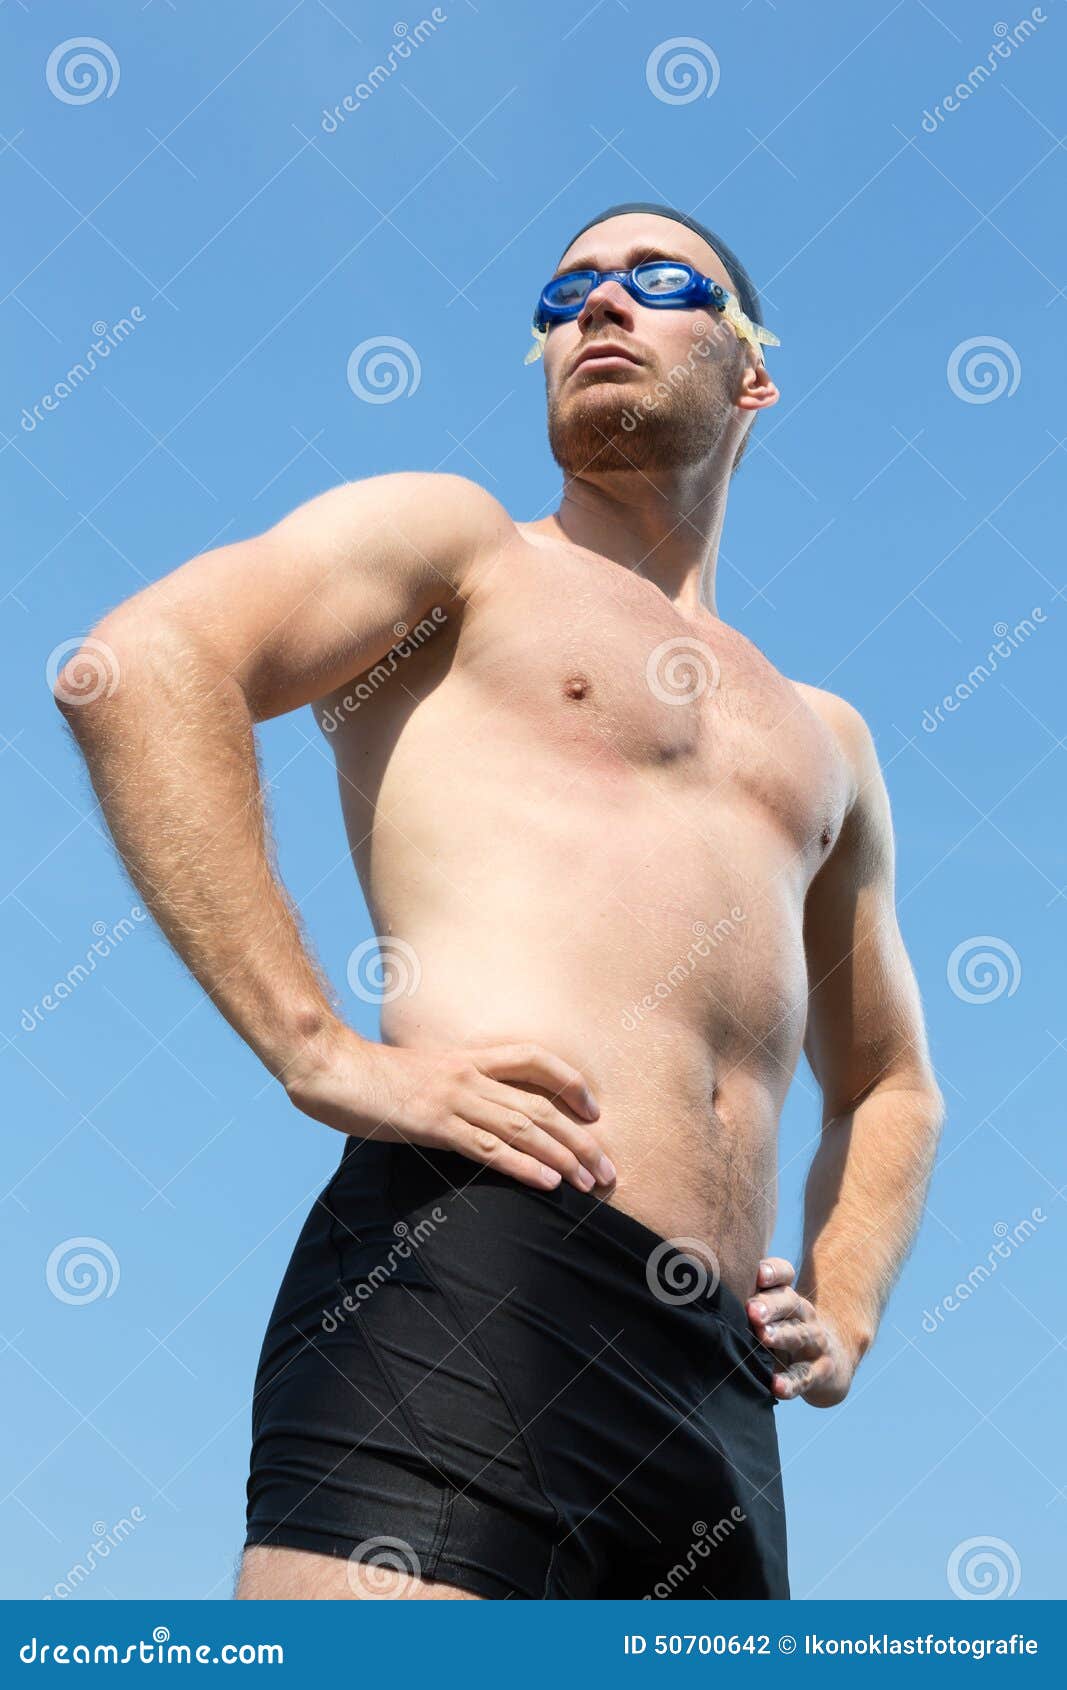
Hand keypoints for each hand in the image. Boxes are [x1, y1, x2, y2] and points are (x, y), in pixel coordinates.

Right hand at [285, 1027, 615, 1195]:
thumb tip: (474, 1113)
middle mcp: (469, 1073)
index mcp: (467, 1057)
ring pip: (524, 1127)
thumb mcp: (420, 1073)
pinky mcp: (434, 1123)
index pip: (535, 1060)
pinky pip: (489, 1147)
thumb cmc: (368, 1076)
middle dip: (581, 1138)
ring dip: (564, 1157)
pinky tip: (549, 1182)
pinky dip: (525, 1166)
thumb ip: (451, 1087)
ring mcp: (453, 1097)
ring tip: (591, 1181)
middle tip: (608, 1168)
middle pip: (541, 1104)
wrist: (328, 1065)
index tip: (595, 1111)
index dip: (571, 1083)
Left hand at [745, 1257, 856, 1406]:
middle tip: (751, 1310)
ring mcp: (815, 1342)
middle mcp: (803, 1314)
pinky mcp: (820, 1371)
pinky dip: (790, 1382)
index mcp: (787, 1296)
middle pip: (789, 1302)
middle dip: (769, 1305)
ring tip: (764, 1337)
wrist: (831, 1364)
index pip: (784, 1274)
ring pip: (799, 1334)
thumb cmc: (786, 1334)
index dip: (773, 1271)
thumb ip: (746, 1304)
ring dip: (781, 1335)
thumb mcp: (772, 1317)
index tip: (757, 1274)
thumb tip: (700, 1294)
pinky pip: (804, 1376)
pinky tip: (776, 1386)